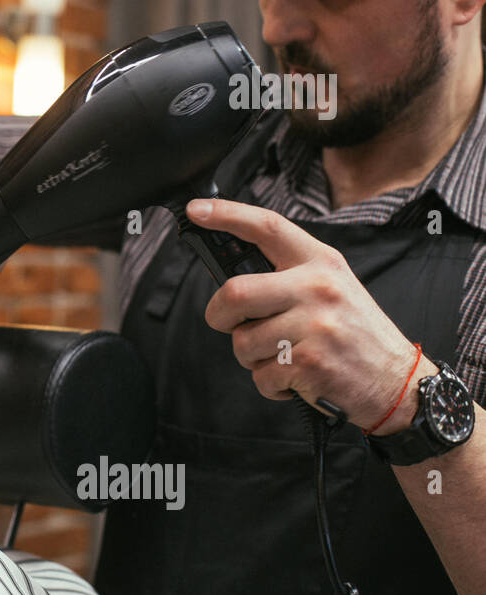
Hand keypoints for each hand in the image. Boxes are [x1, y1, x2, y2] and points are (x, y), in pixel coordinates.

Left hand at [184, 197, 420, 429]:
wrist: (398, 381)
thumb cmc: (354, 334)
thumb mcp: (333, 288)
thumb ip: (288, 276)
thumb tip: (232, 281)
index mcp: (320, 263)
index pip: (267, 227)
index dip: (227, 214)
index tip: (197, 210)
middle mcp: (317, 287)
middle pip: (234, 293)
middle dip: (219, 316)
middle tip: (231, 325)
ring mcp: (314, 325)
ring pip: (242, 342)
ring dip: (252, 358)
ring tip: (285, 356)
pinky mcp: (309, 362)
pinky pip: (260, 376)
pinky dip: (270, 384)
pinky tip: (296, 378)